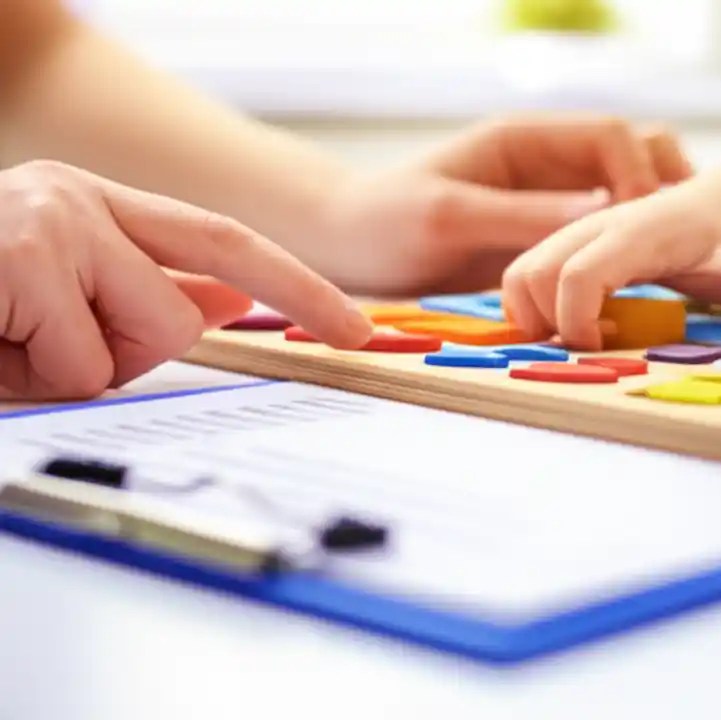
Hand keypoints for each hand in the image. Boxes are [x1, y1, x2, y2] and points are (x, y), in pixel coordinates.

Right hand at [0, 161, 371, 400]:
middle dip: (130, 351)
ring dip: (73, 370)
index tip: (356, 329)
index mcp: (92, 203)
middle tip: (34, 350)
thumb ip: (143, 290)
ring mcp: (54, 219)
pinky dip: (33, 379)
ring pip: (148, 338)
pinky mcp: (24, 256)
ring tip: (3, 340)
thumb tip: (232, 301)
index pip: (225, 241)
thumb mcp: (55, 292)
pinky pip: (83, 366)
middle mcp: (78, 196)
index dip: (299, 287)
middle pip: (191, 307)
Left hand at [313, 114, 695, 296]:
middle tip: (676, 242)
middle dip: (661, 192)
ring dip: (648, 224)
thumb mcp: (450, 218)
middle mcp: (543, 165)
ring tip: (675, 264)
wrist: (343, 245)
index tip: (648, 220)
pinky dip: (624, 254)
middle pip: (629, 161)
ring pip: (622, 199)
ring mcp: (545, 202)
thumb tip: (601, 213)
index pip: (609, 136)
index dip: (640, 173)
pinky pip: (599, 238)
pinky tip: (639, 287)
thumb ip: (523, 214)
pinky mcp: (541, 239)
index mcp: (523, 141)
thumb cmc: (383, 222)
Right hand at [501, 161, 720, 348]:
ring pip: (519, 277)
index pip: (579, 273)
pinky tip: (569, 324)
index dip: (575, 318)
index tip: (599, 347)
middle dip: (550, 323)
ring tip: (584, 335)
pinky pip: (516, 278)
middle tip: (594, 347)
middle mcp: (593, 227)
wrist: (710, 205)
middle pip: (535, 276)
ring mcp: (569, 232)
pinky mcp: (554, 243)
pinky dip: (528, 308)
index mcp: (636, 234)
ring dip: (535, 316)